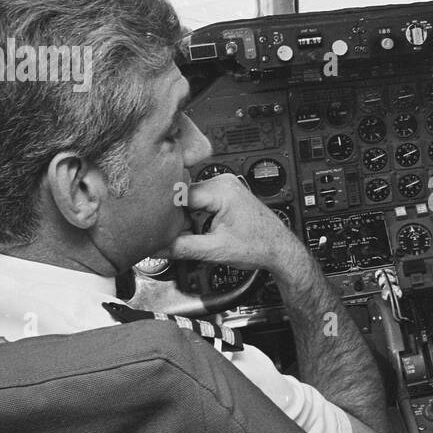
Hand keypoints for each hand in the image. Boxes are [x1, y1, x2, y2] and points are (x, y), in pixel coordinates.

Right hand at [167, 175, 308, 275]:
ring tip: (185, 234)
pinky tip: (194, 228)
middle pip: (182, 195)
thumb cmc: (259, 246)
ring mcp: (225, 186)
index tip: (153, 228)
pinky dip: (194, 214)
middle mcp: (223, 181)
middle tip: (169, 236)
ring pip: (189, 198)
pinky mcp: (225, 193)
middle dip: (174, 216)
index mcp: (221, 189)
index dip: (165, 214)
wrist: (279, 249)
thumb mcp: (215, 250)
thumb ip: (182, 248)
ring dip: (183, 215)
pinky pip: (200, 200)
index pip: (178, 195)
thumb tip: (156, 248)